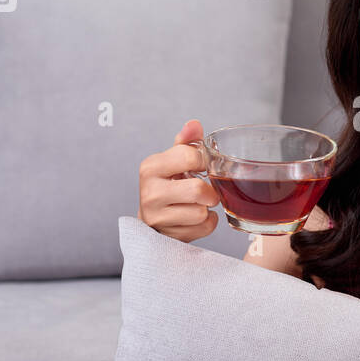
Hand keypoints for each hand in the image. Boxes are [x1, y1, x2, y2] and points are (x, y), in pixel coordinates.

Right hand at [137, 118, 220, 242]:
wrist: (152, 221)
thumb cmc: (167, 185)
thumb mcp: (172, 160)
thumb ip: (186, 142)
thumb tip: (194, 125)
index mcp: (151, 167)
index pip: (189, 156)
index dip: (205, 161)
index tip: (203, 166)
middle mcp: (150, 192)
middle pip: (198, 189)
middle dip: (209, 191)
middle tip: (206, 190)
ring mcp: (157, 216)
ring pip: (202, 212)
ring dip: (208, 208)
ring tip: (197, 204)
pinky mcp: (168, 235)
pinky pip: (204, 228)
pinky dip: (208, 223)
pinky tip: (196, 218)